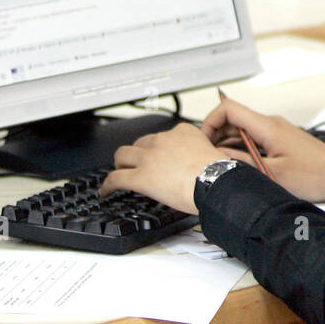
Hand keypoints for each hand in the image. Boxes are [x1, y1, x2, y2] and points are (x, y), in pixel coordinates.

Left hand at [100, 123, 222, 214]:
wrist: (215, 182)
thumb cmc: (219, 173)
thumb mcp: (212, 152)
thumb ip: (201, 153)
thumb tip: (202, 164)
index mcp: (182, 132)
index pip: (163, 135)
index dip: (157, 146)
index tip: (158, 153)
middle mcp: (163, 140)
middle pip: (140, 143)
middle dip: (136, 153)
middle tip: (136, 163)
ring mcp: (150, 157)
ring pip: (123, 155)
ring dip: (119, 164)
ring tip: (119, 172)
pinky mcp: (141, 177)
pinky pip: (116, 179)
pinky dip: (108, 185)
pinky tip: (105, 191)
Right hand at [201, 95, 324, 202]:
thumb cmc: (316, 175)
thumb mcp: (272, 175)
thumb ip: (241, 163)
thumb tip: (216, 156)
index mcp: (267, 127)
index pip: (228, 109)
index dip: (210, 122)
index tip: (203, 142)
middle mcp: (271, 124)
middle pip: (233, 119)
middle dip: (216, 136)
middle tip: (209, 158)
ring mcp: (276, 131)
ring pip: (242, 130)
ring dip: (229, 145)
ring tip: (224, 165)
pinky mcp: (280, 140)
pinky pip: (254, 138)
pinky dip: (242, 149)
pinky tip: (241, 167)